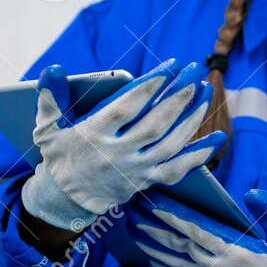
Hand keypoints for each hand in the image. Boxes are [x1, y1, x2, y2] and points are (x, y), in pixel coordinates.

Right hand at [21, 60, 223, 230]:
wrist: (65, 199)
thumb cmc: (59, 156)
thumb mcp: (47, 128)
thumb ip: (50, 97)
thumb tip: (54, 68)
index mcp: (94, 135)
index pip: (127, 108)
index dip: (151, 86)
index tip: (171, 66)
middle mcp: (118, 153)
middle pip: (155, 122)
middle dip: (178, 95)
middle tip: (195, 71)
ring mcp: (136, 169)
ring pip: (171, 142)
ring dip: (192, 116)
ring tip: (205, 90)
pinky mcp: (148, 181)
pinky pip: (179, 169)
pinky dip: (200, 154)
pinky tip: (218, 137)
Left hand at [129, 190, 266, 266]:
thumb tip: (251, 193)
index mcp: (234, 254)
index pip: (197, 234)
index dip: (174, 221)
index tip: (156, 208)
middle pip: (180, 248)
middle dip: (156, 231)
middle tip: (135, 216)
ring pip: (178, 265)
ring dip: (155, 250)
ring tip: (136, 236)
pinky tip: (155, 260)